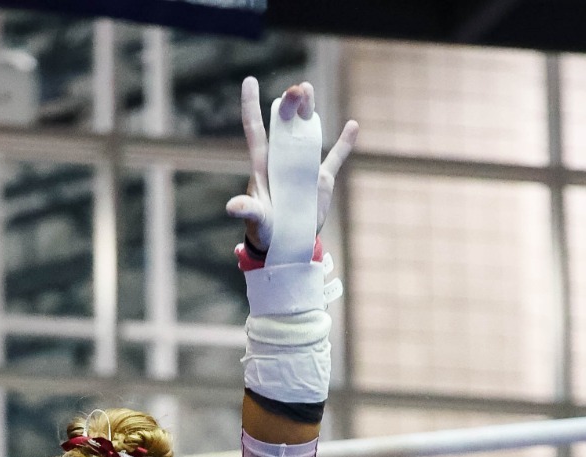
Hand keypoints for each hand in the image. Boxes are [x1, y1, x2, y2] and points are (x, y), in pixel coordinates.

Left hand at [227, 77, 357, 255]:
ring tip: (308, 90)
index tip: (249, 81)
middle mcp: (282, 158)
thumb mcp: (256, 220)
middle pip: (285, 122)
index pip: (255, 128)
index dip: (251, 105)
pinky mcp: (321, 180)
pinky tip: (353, 126)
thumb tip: (232, 207)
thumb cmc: (264, 231)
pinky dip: (345, 144)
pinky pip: (335, 158)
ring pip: (307, 130)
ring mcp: (303, 166)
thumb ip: (247, 210)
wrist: (285, 246)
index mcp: (264, 163)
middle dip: (289, 102)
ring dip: (309, 109)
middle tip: (298, 89)